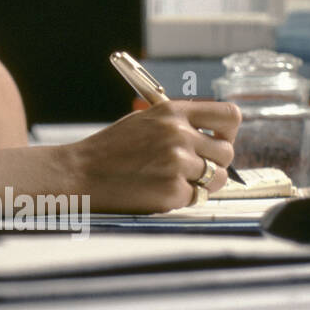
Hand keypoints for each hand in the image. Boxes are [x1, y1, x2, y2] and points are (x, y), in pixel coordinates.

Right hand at [59, 101, 241, 212]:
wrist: (80, 172)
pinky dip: (182, 198)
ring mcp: (177, 163)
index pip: (229, 115)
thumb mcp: (144, 120)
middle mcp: (178, 134)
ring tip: (174, 181)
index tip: (217, 141)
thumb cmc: (110, 149)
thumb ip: (178, 123)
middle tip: (191, 169)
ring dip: (201, 183)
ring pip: (217, 177)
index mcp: (172, 112)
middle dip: (213, 163)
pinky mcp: (173, 190)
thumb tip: (213, 134)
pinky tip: (159, 191)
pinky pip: (197, 197)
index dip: (228, 132)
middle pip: (227, 151)